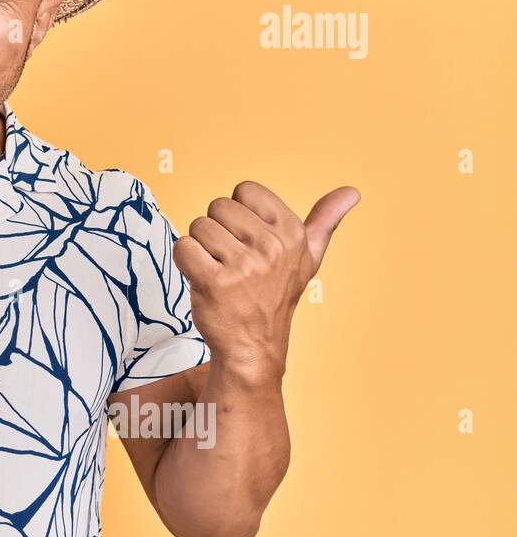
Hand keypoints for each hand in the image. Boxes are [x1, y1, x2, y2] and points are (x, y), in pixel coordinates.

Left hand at [172, 181, 360, 378]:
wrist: (254, 346)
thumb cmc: (275, 296)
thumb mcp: (308, 258)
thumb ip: (325, 221)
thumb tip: (352, 191)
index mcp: (293, 233)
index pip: (245, 190)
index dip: (238, 214)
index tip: (249, 241)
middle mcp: (272, 247)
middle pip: (218, 206)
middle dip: (217, 231)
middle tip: (231, 261)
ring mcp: (244, 266)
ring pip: (198, 226)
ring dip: (201, 248)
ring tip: (219, 272)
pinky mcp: (215, 283)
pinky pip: (184, 247)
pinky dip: (186, 262)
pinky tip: (203, 280)